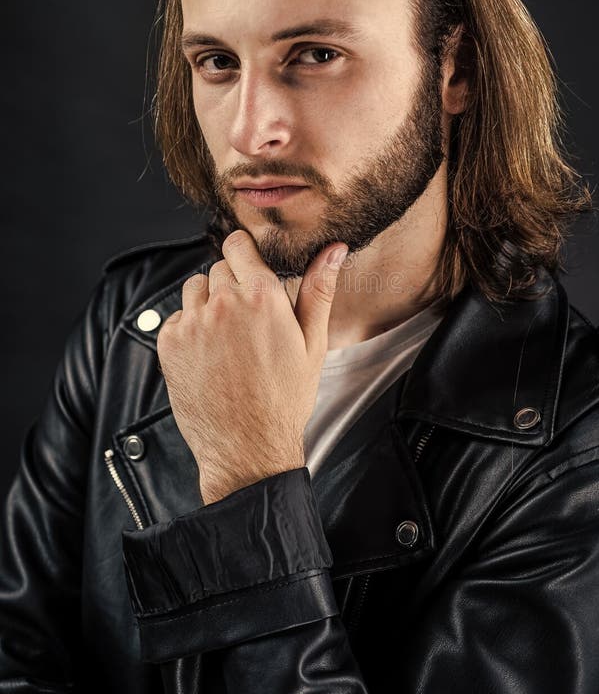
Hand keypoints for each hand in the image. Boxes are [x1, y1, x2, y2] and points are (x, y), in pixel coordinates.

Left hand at [156, 230, 347, 503]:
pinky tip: (210, 355)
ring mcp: (193, 323)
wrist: (247, 449)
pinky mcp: (170, 343)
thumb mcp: (313, 344)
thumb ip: (319, 289)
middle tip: (248, 322)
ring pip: (195, 289)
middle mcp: (224, 303)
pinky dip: (190, 328)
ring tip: (228, 339)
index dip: (244, 254)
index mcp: (263, 297)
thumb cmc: (285, 400)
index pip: (238, 244)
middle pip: (219, 268)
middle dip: (232, 286)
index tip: (249, 269)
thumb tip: (334, 250)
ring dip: (209, 303)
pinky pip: (177, 316)